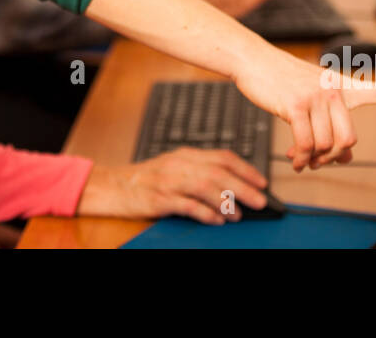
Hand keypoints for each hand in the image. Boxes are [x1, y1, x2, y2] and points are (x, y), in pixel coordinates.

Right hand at [76, 148, 268, 224]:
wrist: (114, 186)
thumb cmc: (146, 179)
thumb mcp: (174, 167)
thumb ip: (199, 170)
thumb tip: (232, 184)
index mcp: (185, 155)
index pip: (222, 157)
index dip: (245, 169)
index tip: (261, 181)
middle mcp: (179, 165)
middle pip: (218, 172)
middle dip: (243, 186)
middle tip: (260, 200)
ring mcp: (169, 181)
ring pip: (205, 186)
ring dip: (227, 201)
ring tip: (239, 214)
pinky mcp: (159, 199)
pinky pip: (187, 205)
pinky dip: (205, 213)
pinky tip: (216, 220)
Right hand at [231, 44, 375, 171]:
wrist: (255, 61)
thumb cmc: (283, 80)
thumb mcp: (312, 96)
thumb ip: (331, 121)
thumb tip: (345, 156)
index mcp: (342, 85)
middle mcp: (334, 89)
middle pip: (349, 138)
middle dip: (334, 157)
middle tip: (320, 161)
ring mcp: (316, 96)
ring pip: (325, 144)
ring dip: (312, 160)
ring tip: (302, 159)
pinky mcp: (296, 105)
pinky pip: (305, 144)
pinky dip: (300, 158)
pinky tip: (295, 159)